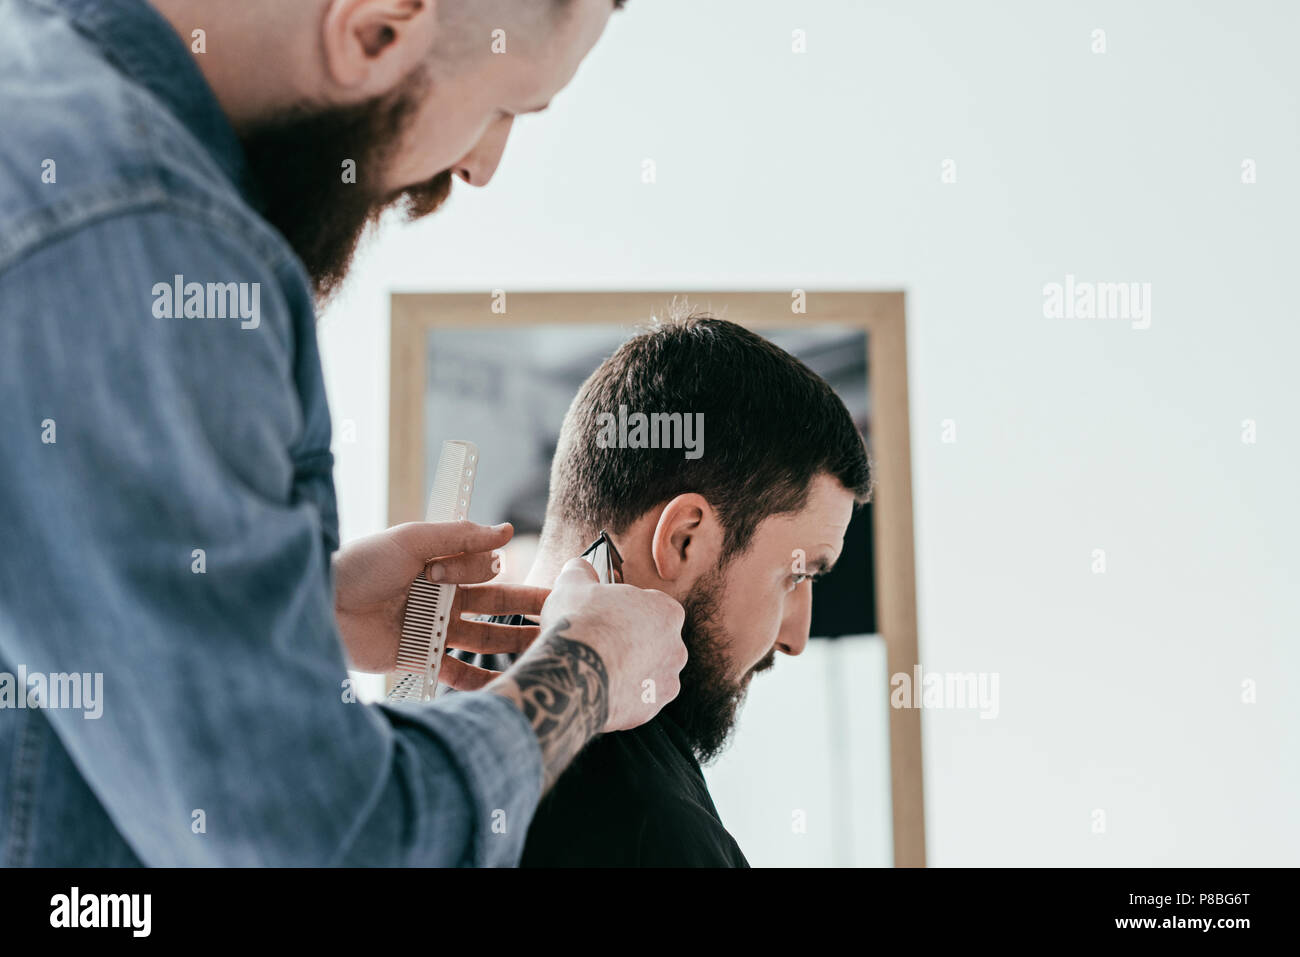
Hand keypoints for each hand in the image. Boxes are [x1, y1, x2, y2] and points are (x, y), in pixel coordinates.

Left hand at [333, 521, 547, 675]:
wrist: (319, 606)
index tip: (438, 573)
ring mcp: (433, 627)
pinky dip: (479, 681)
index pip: (482, 568)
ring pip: (484, 637)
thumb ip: (460, 535)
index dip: (470, 570)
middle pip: (495, 603)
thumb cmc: (360, 565)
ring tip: (547, 650)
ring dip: (514, 643)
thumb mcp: (411, 539)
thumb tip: (509, 530)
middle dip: (527, 607)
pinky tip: (506, 688)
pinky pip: (456, 672)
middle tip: (564, 612)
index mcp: (442, 564)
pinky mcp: (419, 656)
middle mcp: (442, 596)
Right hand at [487, 558, 686, 790]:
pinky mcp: (652, 708)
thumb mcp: (573, 585)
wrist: (576, 672)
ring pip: (648, 674)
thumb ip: (581, 572)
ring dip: (629, 673)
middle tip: (601, 646)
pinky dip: (622, 696)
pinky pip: (637, 700)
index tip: (607, 619)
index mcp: (667, 612)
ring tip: (598, 671)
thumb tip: (578, 566)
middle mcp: (677, 647)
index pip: (653, 609)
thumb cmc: (580, 622)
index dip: (626, 614)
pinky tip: (600, 690)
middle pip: (653, 643)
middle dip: (630, 645)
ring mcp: (667, 680)